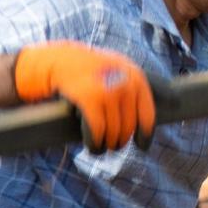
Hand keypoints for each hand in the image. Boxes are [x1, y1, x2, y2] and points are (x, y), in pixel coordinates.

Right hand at [14, 41, 157, 152]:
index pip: (148, 115)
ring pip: (113, 132)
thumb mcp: (119, 71)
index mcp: (137, 78)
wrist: (60, 60)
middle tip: (114, 145)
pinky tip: (92, 146)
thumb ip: (133, 89)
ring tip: (102, 147)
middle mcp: (126, 84)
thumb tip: (146, 122)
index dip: (145, 135)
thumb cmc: (90, 70)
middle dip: (121, 140)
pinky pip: (97, 131)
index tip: (141, 146)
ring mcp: (108, 91)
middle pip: (129, 127)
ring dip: (107, 144)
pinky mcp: (89, 99)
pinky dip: (95, 143)